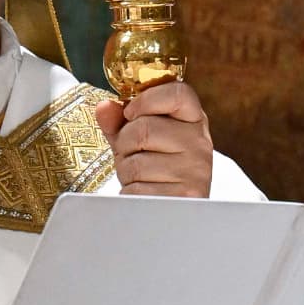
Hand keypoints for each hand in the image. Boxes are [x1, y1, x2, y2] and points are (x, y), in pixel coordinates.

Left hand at [96, 82, 214, 197]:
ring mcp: (195, 171)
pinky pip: (137, 190)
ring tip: (139, 176)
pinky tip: (143, 193)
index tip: (131, 112)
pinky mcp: (183, 198)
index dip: (147, 99)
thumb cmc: (156, 170)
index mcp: (192, 120)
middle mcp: (199, 143)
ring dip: (126, 171)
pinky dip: (130, 194)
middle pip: (144, 128)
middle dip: (125, 144)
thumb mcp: (138, 141)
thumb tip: (104, 107)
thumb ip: (120, 121)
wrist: (174, 210)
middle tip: (133, 154)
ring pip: (136, 163)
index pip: (177, 93)